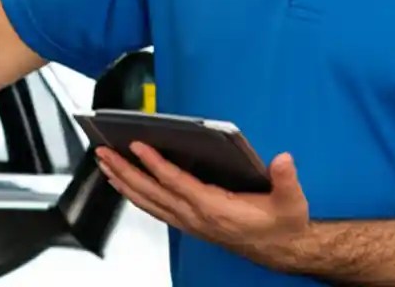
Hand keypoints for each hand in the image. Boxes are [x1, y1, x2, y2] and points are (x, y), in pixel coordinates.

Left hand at [95, 142, 310, 266]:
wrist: (280, 248)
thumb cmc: (281, 222)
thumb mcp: (291, 201)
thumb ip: (286, 179)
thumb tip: (283, 160)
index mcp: (215, 208)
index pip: (177, 183)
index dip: (156, 164)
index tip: (138, 146)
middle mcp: (196, 216)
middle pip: (151, 192)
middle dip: (125, 171)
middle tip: (104, 152)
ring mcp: (189, 222)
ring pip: (148, 202)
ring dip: (124, 182)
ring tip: (105, 164)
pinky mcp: (188, 222)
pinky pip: (154, 208)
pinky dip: (135, 195)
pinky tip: (125, 184)